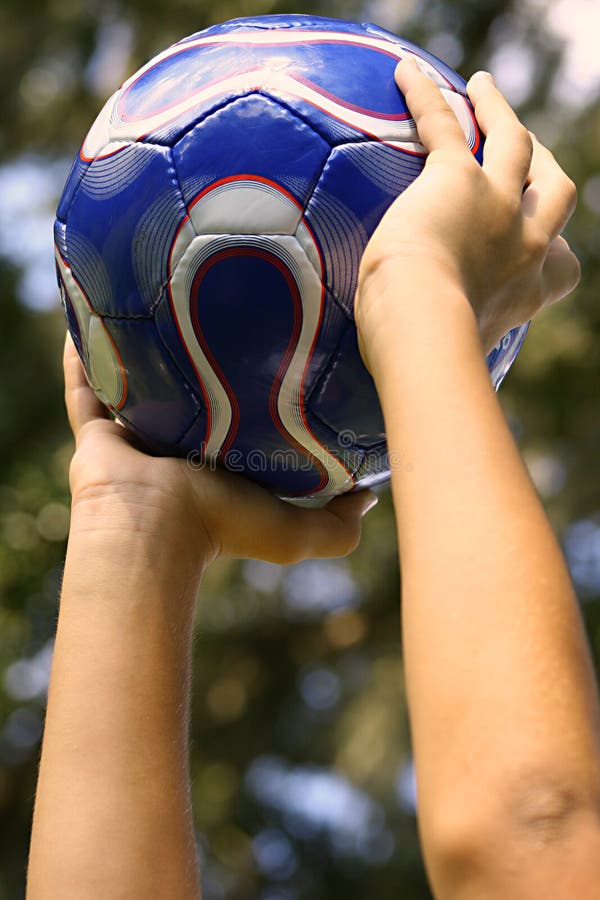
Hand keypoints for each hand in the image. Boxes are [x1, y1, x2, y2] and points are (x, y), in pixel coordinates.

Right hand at [64, 335, 374, 567]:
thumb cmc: (223, 527)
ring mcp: (134, 436)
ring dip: (137, 351)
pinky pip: (85, 382)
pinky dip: (82, 354)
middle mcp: (174, 447)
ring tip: (148, 299)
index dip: (252, 389)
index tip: (273, 347)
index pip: (236, 418)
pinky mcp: (96, 430)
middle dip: (196, 360)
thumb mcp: (298, 531)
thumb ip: (339, 522)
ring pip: (134, 384)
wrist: (152, 533)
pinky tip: (88, 311)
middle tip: (214, 310)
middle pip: (186, 395)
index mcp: (218, 462)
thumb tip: (370, 493)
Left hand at [356, 58, 580, 359]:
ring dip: (500, 111)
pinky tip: (406, 74)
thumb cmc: (426, 359)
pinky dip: (426, 97)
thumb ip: (455, 349)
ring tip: (481, 89)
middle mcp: (527, 244)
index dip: (556, 251)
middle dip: (542, 167)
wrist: (422, 333)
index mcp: (530, 291)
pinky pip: (444, 124)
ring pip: (514, 142)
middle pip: (553, 189)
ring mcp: (498, 206)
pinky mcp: (456, 181)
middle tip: (523, 151)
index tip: (541, 250)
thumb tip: (417, 380)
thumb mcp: (458, 355)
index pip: (562, 266)